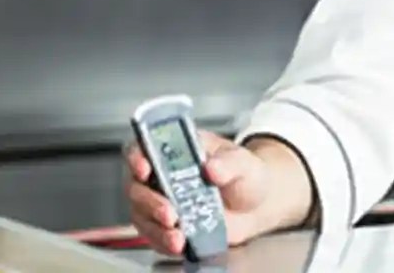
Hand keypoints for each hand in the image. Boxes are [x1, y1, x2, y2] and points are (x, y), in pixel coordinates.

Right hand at [125, 130, 271, 256]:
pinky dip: (164, 242)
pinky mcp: (169, 227)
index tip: (144, 168)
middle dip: (149, 202)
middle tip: (169, 213)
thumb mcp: (242, 162)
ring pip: (142, 215)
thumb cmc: (244, 174)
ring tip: (178, 237)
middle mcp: (162, 175)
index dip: (137, 157)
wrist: (256, 205)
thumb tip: (212, 167)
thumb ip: (228, 163)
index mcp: (175, 150)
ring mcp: (163, 202)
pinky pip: (155, 236)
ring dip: (156, 227)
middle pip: (137, 186)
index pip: (143, 148)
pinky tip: (179, 244)